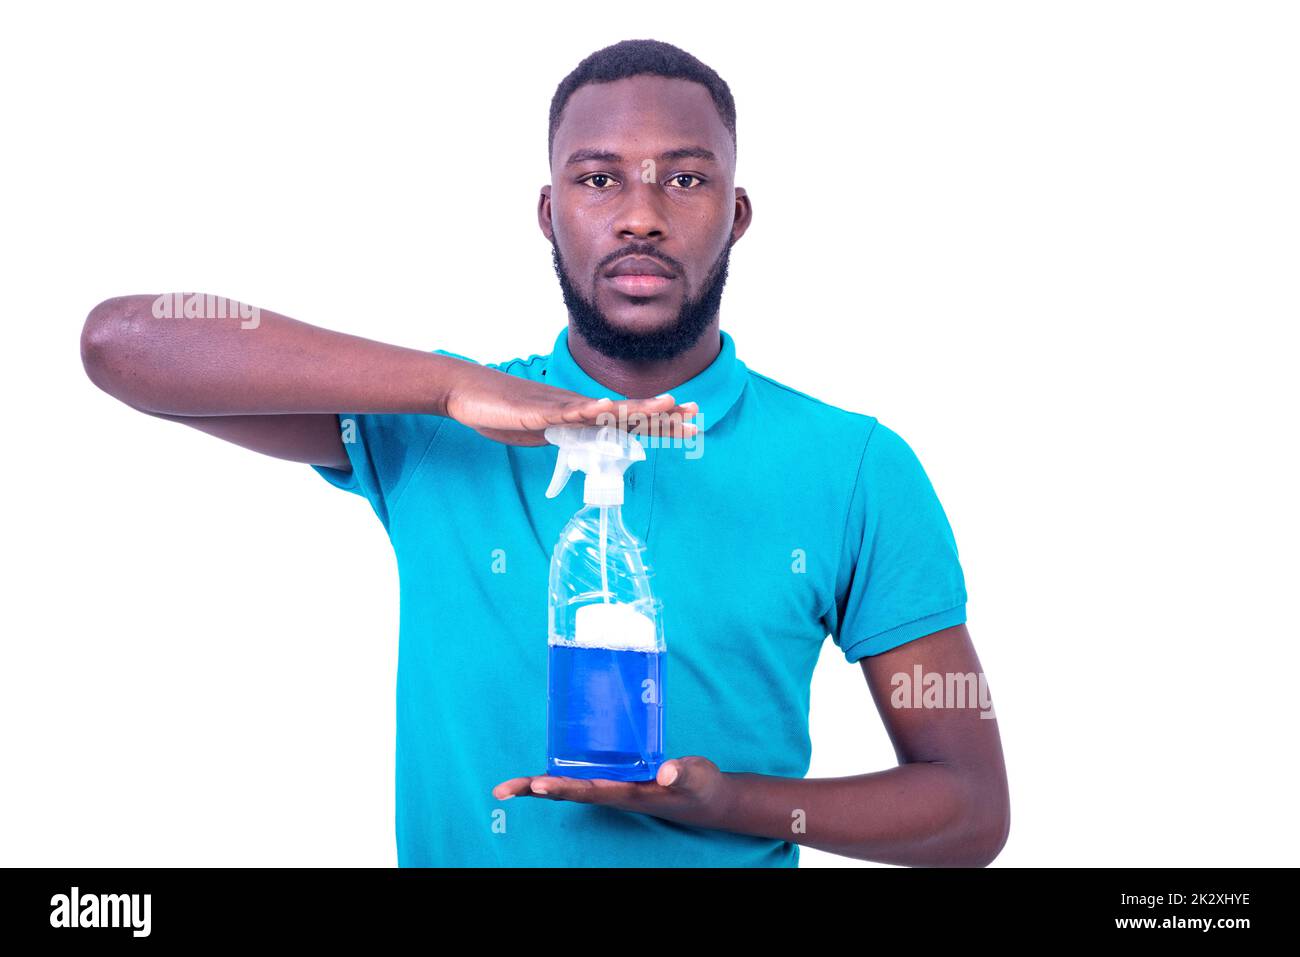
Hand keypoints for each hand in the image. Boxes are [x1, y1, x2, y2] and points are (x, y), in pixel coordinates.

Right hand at [441, 360, 697, 446]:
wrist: (469, 392)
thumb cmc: (505, 411)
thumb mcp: (545, 432)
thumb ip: (568, 439)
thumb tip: (589, 450)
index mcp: (582, 415)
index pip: (628, 420)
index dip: (658, 423)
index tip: (689, 425)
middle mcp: (577, 406)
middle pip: (626, 412)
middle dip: (661, 416)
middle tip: (695, 416)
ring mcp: (558, 405)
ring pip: (603, 408)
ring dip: (634, 408)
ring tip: (665, 405)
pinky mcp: (536, 410)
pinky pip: (564, 411)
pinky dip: (585, 410)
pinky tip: (604, 408)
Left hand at [491, 756, 732, 829]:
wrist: (706, 800)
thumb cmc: (701, 788)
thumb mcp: (698, 777)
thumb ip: (684, 773)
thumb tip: (668, 771)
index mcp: (628, 793)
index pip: (588, 790)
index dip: (561, 787)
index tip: (535, 784)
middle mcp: (614, 792)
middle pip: (568, 791)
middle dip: (534, 790)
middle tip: (501, 790)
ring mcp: (613, 787)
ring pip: (570, 786)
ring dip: (540, 785)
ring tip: (509, 786)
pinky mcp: (616, 780)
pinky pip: (582, 777)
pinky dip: (561, 774)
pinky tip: (546, 769)